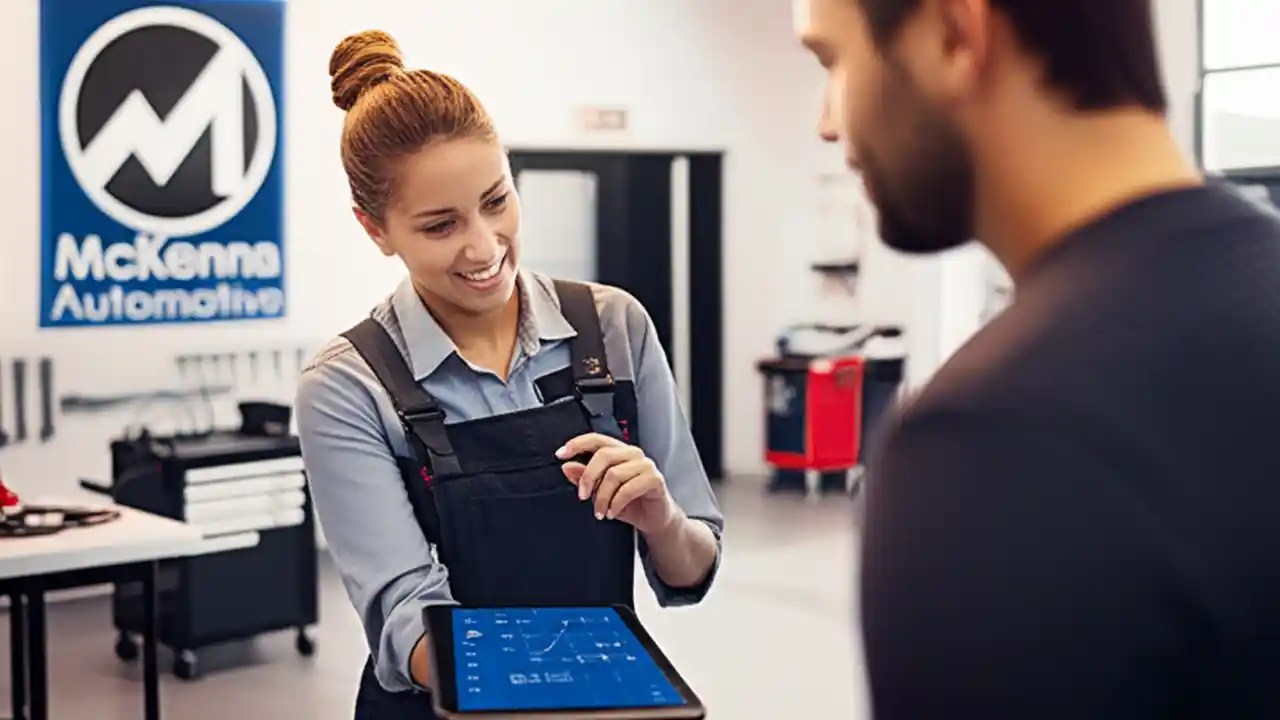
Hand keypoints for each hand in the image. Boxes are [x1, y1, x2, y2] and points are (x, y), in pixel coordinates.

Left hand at [555, 433, 680, 534]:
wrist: (653, 519)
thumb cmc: (630, 502)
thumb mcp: (601, 492)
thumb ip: (585, 478)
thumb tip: (567, 467)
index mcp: (619, 451)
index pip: (596, 439)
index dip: (577, 444)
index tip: (560, 454)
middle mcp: (632, 454)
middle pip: (603, 455)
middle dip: (588, 477)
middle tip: (582, 496)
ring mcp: (645, 465)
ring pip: (614, 474)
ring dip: (602, 498)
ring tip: (600, 512)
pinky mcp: (654, 479)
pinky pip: (628, 489)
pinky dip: (616, 503)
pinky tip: (612, 513)